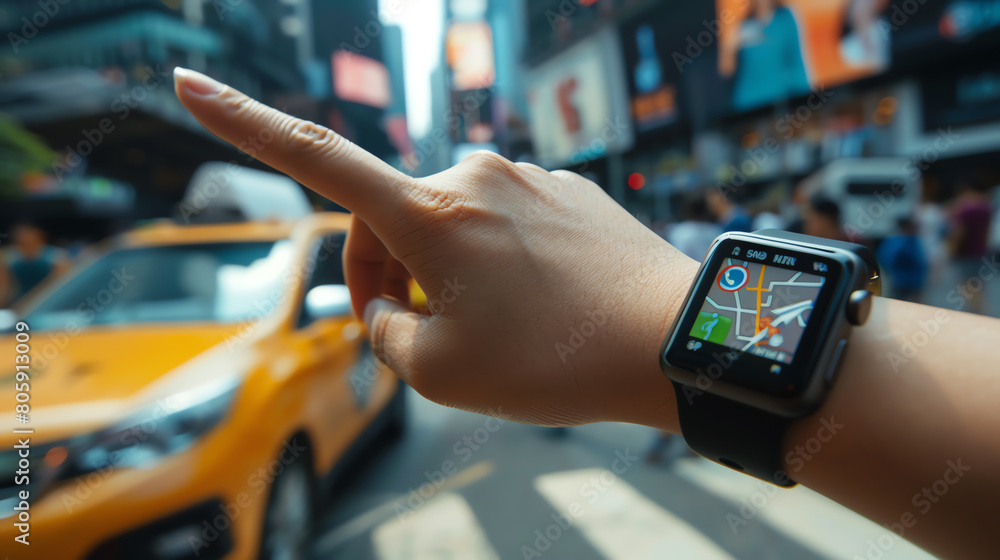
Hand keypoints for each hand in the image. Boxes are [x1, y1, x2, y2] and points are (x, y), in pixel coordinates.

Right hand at [175, 68, 697, 429]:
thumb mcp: (441, 371)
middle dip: (385, 271)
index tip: (189, 82)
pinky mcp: (565, 188)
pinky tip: (533, 303)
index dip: (242, 123)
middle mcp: (472, 176)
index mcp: (429, 212)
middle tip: (411, 332)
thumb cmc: (555, 360)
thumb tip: (387, 303)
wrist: (674, 338)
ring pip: (449, 221)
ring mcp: (525, 176)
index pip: (313, 159)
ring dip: (443, 268)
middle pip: (388, 216)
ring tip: (486, 328)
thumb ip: (388, 331)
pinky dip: (495, 259)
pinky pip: (504, 220)